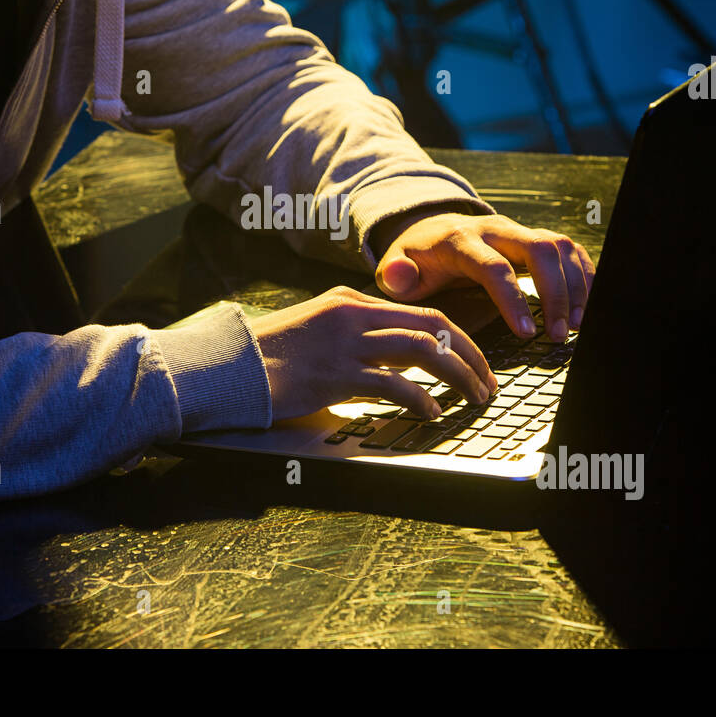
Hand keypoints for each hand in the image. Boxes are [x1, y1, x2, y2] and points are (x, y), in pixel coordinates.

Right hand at [251, 286, 497, 421]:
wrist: (227, 367)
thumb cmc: (270, 359)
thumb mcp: (317, 334)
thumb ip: (355, 341)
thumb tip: (396, 367)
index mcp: (349, 302)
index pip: (420, 313)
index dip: (456, 338)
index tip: (474, 362)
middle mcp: (352, 315)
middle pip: (432, 326)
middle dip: (469, 355)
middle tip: (488, 382)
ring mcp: (344, 344)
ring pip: (422, 351)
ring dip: (458, 376)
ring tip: (474, 398)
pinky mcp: (335, 375)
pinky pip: (393, 385)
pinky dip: (421, 400)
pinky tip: (432, 414)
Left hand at [371, 210, 594, 342]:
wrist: (431, 229)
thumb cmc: (417, 258)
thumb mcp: (396, 266)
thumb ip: (395, 274)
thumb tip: (399, 277)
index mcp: (461, 240)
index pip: (494, 267)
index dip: (513, 300)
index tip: (527, 334)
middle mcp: (496, 229)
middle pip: (539, 249)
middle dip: (556, 292)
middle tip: (558, 334)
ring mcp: (519, 230)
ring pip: (560, 246)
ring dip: (575, 285)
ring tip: (575, 326)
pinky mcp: (534, 237)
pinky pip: (569, 249)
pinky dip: (583, 274)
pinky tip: (585, 305)